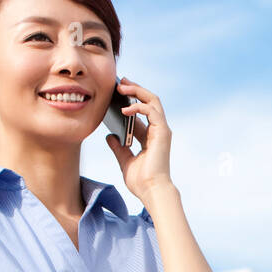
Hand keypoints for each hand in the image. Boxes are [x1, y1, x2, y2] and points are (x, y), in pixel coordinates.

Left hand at [105, 76, 173, 200]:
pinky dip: (138, 106)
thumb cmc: (141, 180)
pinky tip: (125, 108)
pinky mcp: (162, 132)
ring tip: (122, 86)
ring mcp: (161, 130)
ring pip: (152, 101)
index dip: (129, 101)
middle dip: (135, 89)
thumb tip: (109, 136)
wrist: (151, 190)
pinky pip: (151, 110)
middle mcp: (157, 131)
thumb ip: (118, 147)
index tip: (116, 92)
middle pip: (149, 101)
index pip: (141, 112)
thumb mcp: (124, 160)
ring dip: (137, 91)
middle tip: (120, 81)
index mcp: (149, 137)